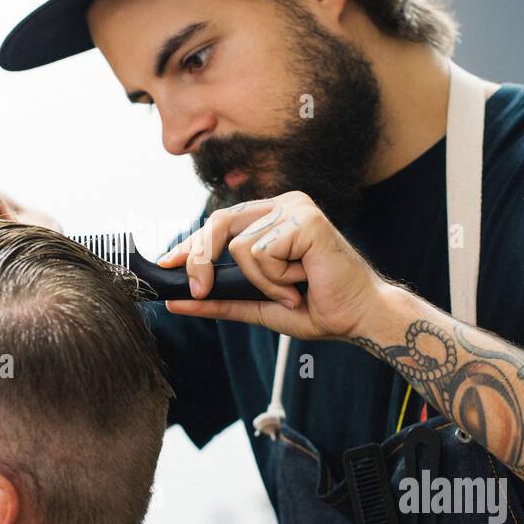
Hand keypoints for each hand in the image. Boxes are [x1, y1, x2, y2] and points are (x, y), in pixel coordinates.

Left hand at [156, 190, 385, 340]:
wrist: (358, 318)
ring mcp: (296, 208)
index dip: (190, 245)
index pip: (219, 223)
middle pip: (218, 223)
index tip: (166, 265)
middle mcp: (284, 205)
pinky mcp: (306, 220)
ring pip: (239, 247)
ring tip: (290, 290)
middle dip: (200, 260)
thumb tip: (176, 300)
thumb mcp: (257, 306)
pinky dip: (275, 280)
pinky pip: (260, 254)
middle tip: (198, 291)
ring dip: (260, 282)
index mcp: (274, 217)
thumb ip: (219, 301)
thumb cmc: (316, 308)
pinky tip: (301, 282)